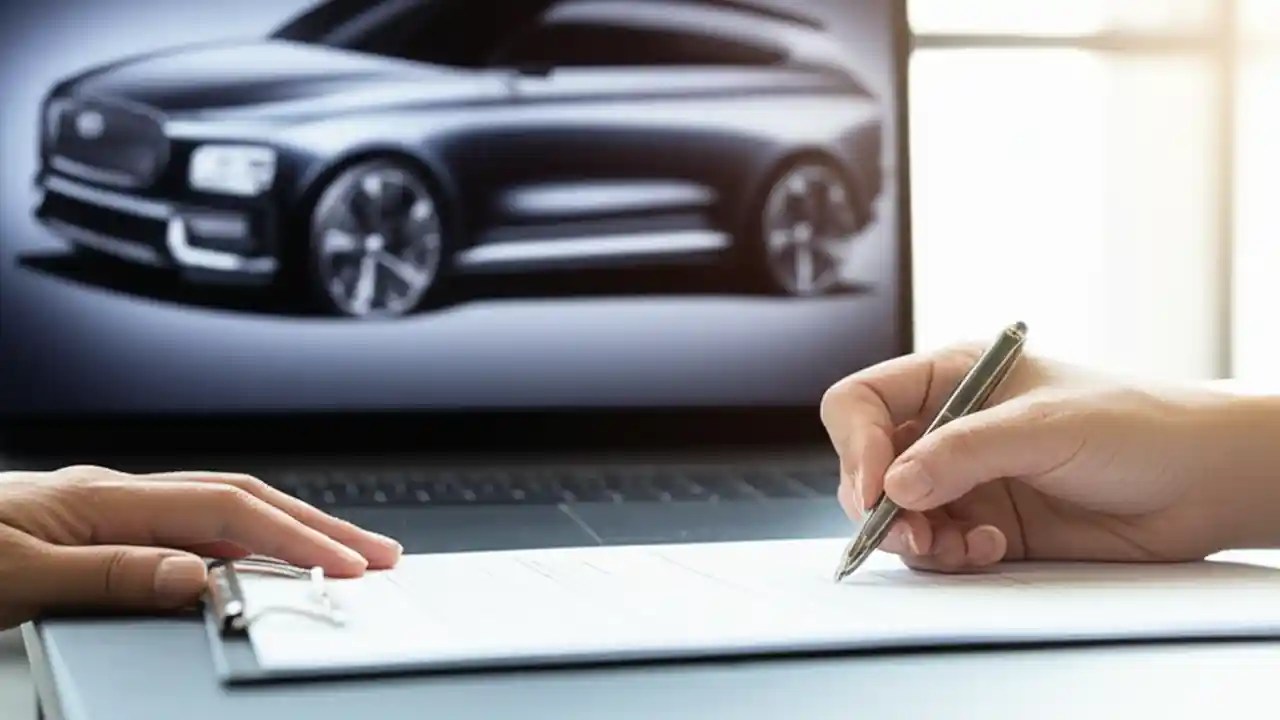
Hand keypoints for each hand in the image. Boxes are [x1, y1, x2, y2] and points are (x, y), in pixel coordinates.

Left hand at [0, 466, 401, 628]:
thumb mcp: (10, 580)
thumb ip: (107, 575)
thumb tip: (196, 578)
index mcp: (101, 498)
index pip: (223, 512)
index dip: (292, 537)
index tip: (344, 567)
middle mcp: (115, 494)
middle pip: (241, 498)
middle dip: (316, 525)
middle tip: (379, 553)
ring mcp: (111, 507)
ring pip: (225, 506)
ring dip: (291, 528)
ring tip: (343, 551)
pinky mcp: (101, 527)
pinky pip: (196, 524)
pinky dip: (248, 538)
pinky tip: (264, 555)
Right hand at [821, 345, 1279, 571]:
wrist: (1203, 483)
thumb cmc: (1135, 426)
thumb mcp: (1043, 426)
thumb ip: (963, 453)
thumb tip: (895, 486)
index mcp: (952, 376)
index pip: (864, 401)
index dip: (857, 444)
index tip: (877, 486)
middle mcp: (949, 426)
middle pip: (870, 463)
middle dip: (879, 502)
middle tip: (907, 534)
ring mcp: (965, 478)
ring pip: (897, 513)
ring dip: (915, 537)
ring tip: (955, 547)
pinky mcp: (985, 523)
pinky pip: (936, 547)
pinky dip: (950, 555)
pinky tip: (991, 547)